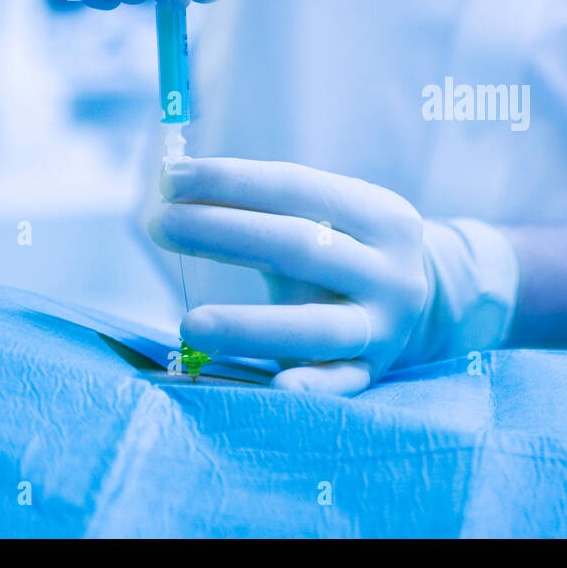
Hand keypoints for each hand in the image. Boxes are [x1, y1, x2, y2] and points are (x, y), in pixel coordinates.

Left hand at [148, 158, 518, 395]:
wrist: (406, 301)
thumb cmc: (341, 246)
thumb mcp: (325, 214)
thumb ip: (262, 202)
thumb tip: (172, 183)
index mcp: (381, 215)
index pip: (298, 189)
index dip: (231, 181)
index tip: (169, 179)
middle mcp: (391, 271)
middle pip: (302, 248)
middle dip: (225, 233)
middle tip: (160, 225)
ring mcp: (385, 327)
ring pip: (317, 327)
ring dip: (251, 325)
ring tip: (189, 323)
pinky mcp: (370, 374)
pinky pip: (340, 385)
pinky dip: (311, 388)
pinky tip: (277, 388)